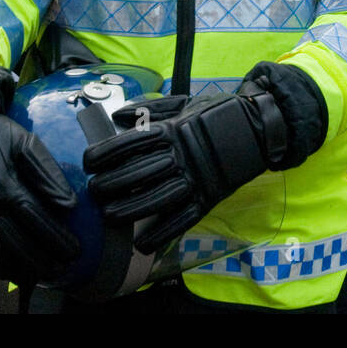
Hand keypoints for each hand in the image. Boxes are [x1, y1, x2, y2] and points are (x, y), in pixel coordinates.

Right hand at [0, 70, 78, 284]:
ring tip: (40, 277)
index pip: (35, 217)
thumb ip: (47, 173)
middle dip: (41, 258)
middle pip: (16, 239)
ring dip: (18, 266)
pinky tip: (8, 272)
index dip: (56, 237)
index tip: (74, 250)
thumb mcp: (25, 142)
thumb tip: (69, 205)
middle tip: (61, 270)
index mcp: (3, 182)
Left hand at [84, 79, 286, 253]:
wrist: (259, 128)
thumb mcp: (186, 104)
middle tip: (94, 192)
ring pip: (156, 199)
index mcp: (173, 130)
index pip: (130, 143)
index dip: (105, 153)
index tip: (88, 163)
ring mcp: (196, 178)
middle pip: (138, 173)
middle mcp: (181, 155)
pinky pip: (182, 220)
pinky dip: (162, 234)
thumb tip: (116, 115)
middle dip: (110, 185)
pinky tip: (143, 243)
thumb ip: (152, 110)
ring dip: (129, 210)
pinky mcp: (209, 198)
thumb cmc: (218, 114)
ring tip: (109, 217)